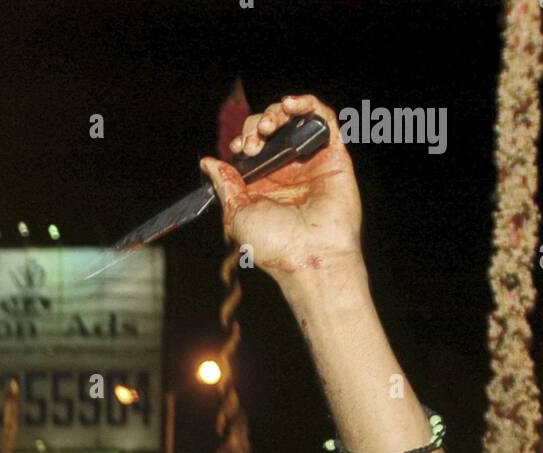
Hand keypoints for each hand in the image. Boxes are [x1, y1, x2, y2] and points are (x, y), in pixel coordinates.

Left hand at [199, 93, 361, 281]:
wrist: (310, 257)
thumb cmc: (275, 245)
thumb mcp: (237, 214)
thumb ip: (225, 185)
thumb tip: (208, 162)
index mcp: (265, 184)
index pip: (252, 146)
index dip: (244, 139)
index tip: (239, 149)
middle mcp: (288, 171)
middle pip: (271, 128)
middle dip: (256, 127)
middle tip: (253, 145)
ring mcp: (310, 162)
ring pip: (295, 119)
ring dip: (278, 113)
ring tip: (268, 126)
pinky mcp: (333, 156)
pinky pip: (324, 119)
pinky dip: (308, 104)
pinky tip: (291, 105)